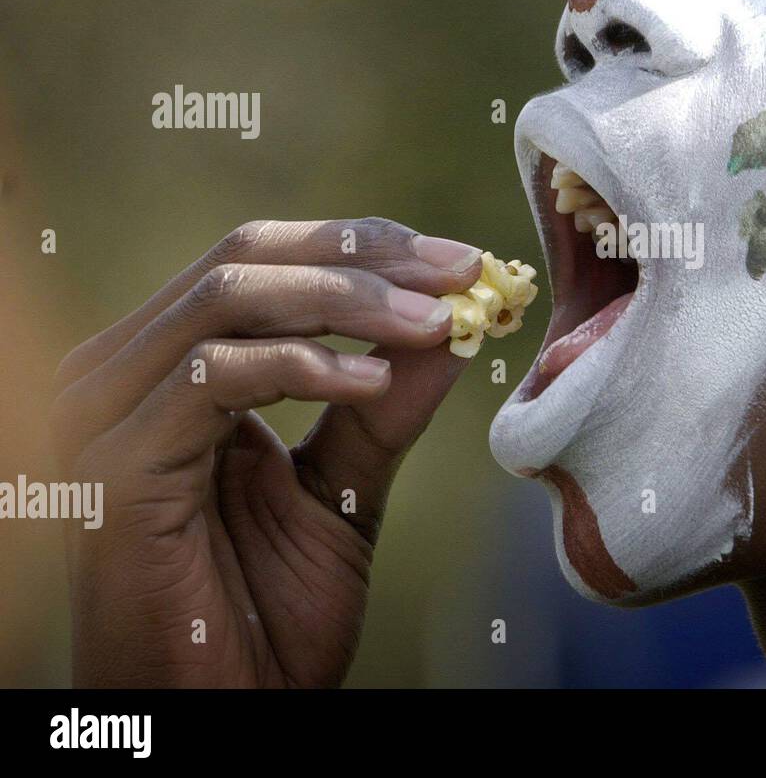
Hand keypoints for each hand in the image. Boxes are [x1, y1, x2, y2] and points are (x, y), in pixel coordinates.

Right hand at [52, 218, 481, 686]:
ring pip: (228, 298)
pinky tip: (374, 380)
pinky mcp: (116, 466)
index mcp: (168, 369)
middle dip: (366, 257)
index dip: (365, 247)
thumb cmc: (270, 612)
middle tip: (459, 272)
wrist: (230, 713)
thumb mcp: (346, 485)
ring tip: (436, 322)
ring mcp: (108, 415)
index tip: (461, 261)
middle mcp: (123, 376)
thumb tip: (453, 323)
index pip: (263, 261)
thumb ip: (384, 403)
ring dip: (348, 300)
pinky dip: (305, 365)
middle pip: (244, 259)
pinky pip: (214, 375)